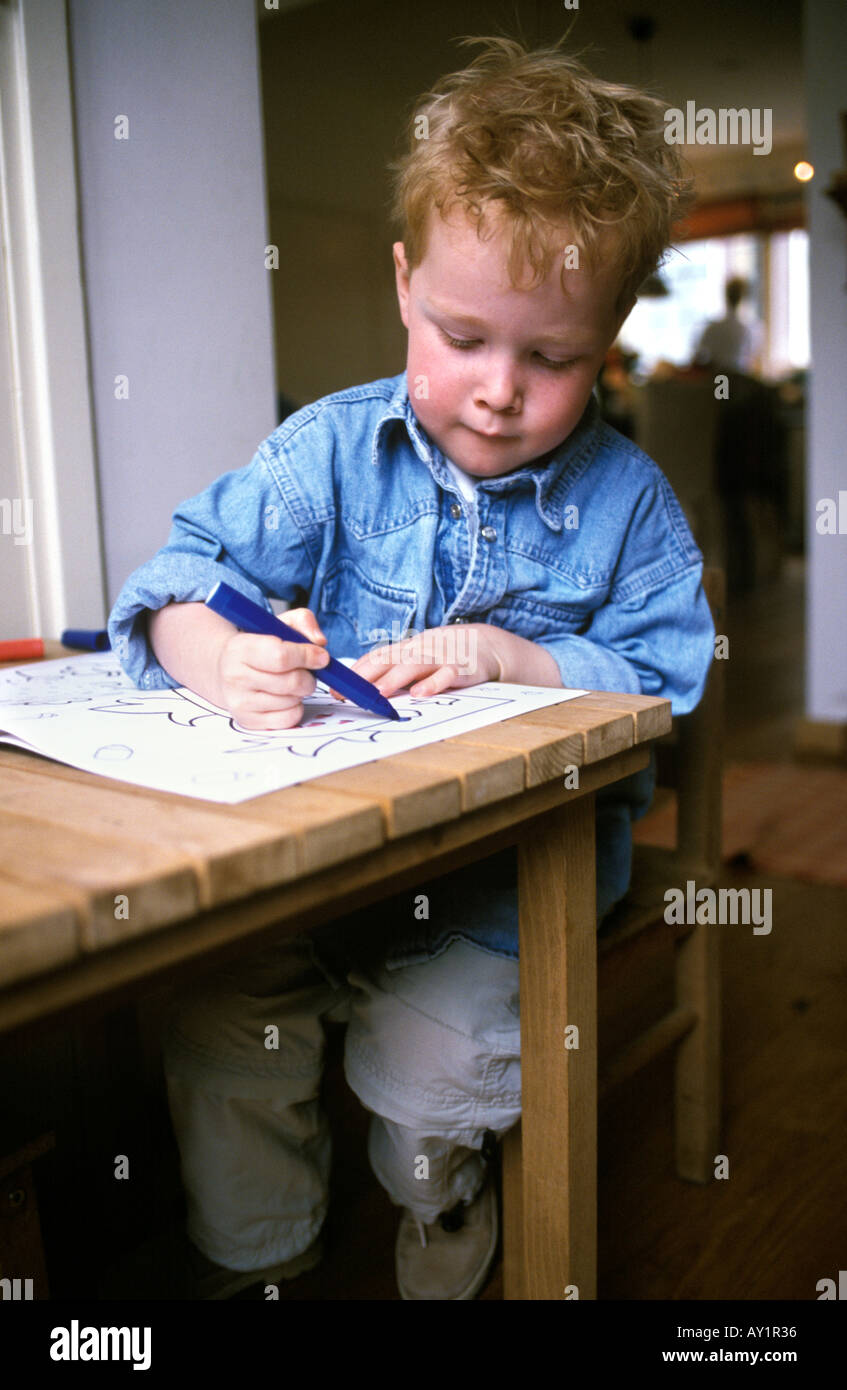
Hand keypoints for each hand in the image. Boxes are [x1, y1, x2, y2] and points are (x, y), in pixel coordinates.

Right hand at [215, 607, 332, 729]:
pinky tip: (285, 697)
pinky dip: (295, 707)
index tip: (321, 656)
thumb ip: (303, 621)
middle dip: (309, 676)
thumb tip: (319, 642)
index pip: (281, 656)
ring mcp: (240, 702)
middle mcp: (235, 677)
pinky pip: (289, 718)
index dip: (307, 656)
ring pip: (292, 701)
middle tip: (307, 671)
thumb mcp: (276, 623)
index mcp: (240, 648)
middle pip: (291, 682)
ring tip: (290, 682)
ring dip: (301, 692)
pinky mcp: (248, 721)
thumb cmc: (257, 646)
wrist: (225, 669)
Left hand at [348, 623, 503, 698]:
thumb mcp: (417, 657)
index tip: (336, 686)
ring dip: (395, 679)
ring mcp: (439, 657)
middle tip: (349, 692)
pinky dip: (433, 684)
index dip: (356, 672)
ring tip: (379, 693)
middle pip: (389, 660)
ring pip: (413, 666)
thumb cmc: (443, 655)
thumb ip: (394, 670)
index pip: (376, 657)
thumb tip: (362, 688)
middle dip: (367, 676)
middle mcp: (419, 650)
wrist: (485, 645)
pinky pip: (445, 676)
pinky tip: (420, 694)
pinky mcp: (460, 667)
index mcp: (406, 649)